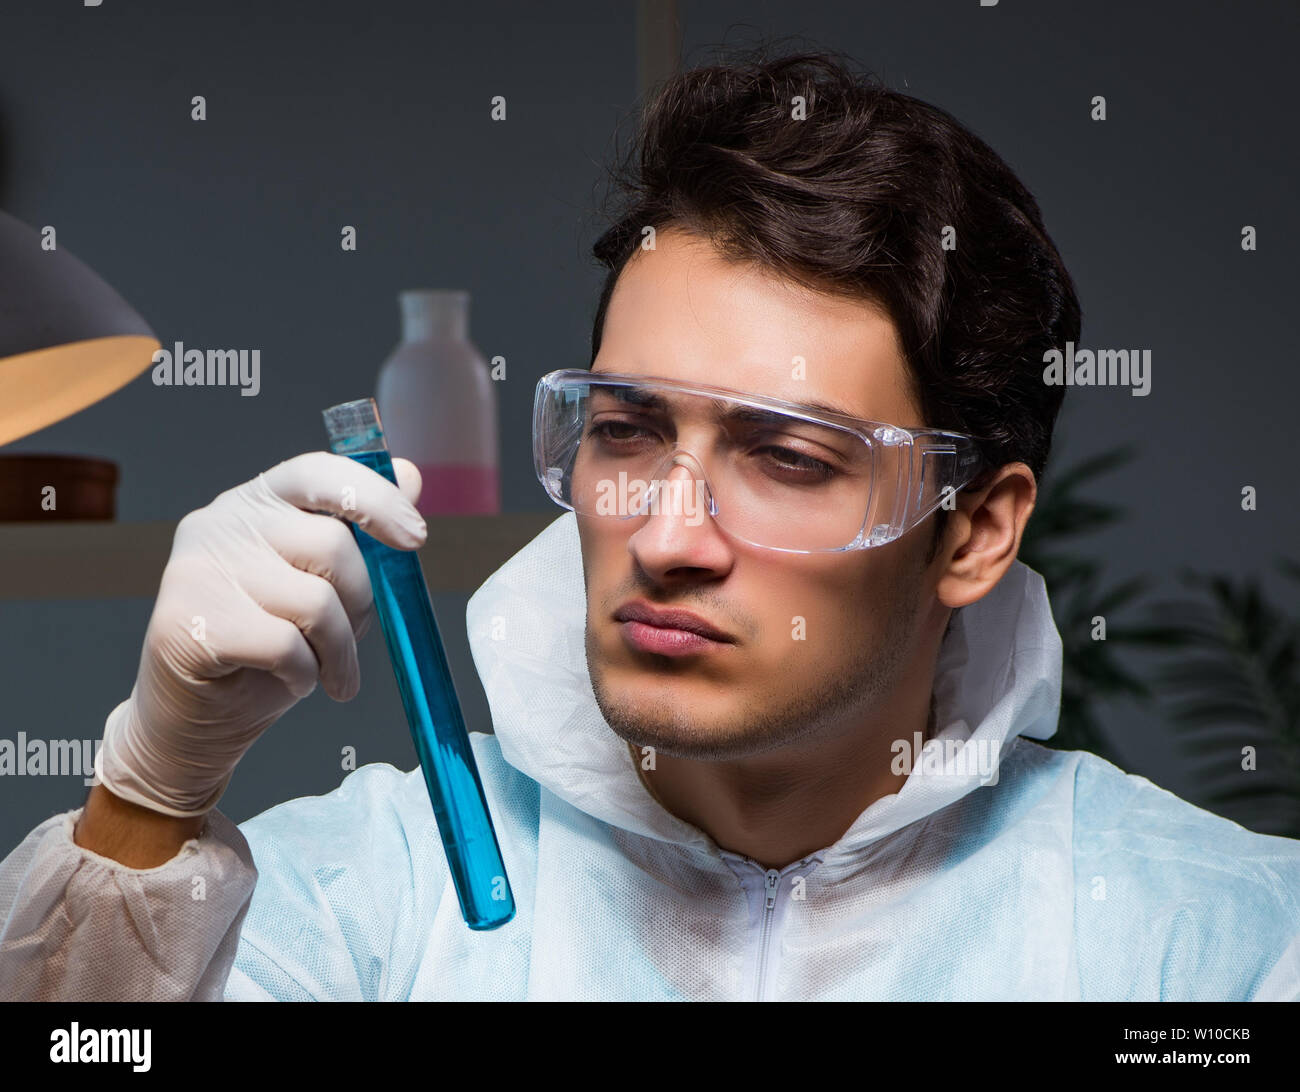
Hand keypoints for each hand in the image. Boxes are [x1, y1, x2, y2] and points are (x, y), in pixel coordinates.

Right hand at [94, 451, 425, 817]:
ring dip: (338, 652)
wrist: (200, 719)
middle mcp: (221, 521)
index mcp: (257, 501)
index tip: (415, 537)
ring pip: (315, 603)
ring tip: (322, 671)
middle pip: (332, 547)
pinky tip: (288, 681)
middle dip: (362, 604)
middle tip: (351, 641)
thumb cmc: (268, 647)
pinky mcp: (186, 622)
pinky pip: (285, 646)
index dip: (374, 499)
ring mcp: (198, 569)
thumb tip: (411, 474)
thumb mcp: (324, 583)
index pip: (318, 474)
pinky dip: (304, 674)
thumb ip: (361, 530)